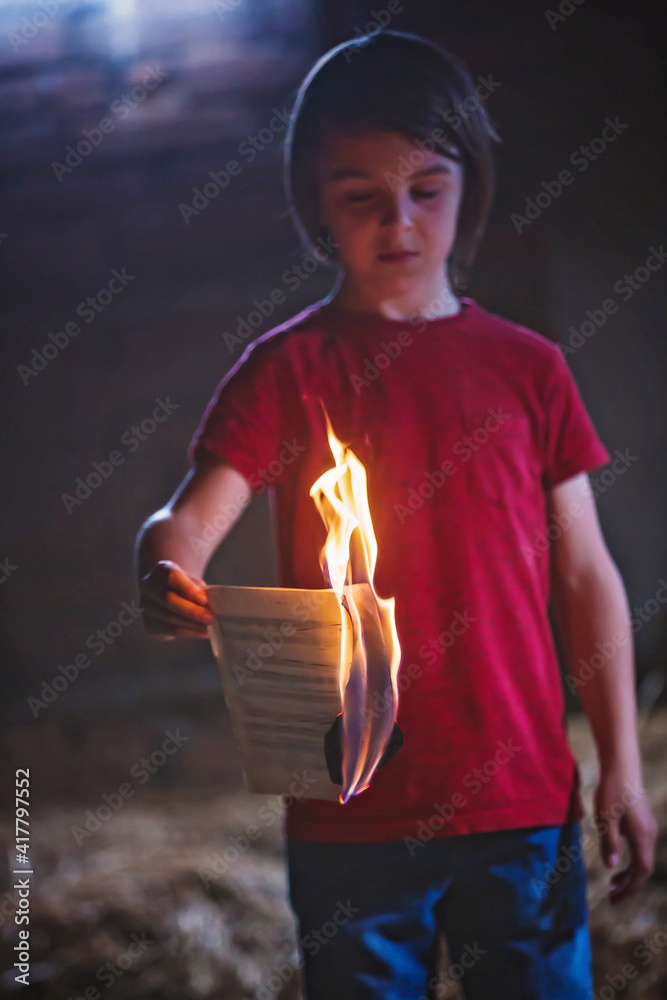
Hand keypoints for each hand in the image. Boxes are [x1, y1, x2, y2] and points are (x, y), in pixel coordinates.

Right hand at [139, 560, 214, 639]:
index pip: (171, 577)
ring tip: (209, 628)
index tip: (204, 600)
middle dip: (192, 611)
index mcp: (161, 570)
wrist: (169, 593)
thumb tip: (208, 605)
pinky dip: (189, 632)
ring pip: (169, 618)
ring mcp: (146, 606)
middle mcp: (148, 586)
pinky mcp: (149, 624)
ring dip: (192, 625)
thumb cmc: (186, 586)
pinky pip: (170, 630)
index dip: (188, 589)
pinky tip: (202, 632)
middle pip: (168, 599)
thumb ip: (199, 590)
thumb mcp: (193, 581)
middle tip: (211, 618)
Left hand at [594, 767, 657, 903]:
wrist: (621, 766)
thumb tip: (611, 867)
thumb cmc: (611, 790)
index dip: (629, 888)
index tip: (614, 900)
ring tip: (613, 883)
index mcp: (642, 836)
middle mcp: (649, 834)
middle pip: (643, 868)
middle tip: (612, 898)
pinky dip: (631, 860)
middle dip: (629, 885)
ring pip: (642, 858)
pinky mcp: (643, 821)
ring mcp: (648, 827)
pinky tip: (617, 860)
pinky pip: (640, 848)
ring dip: (629, 873)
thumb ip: (609, 842)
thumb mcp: (605, 817)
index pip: (641, 871)